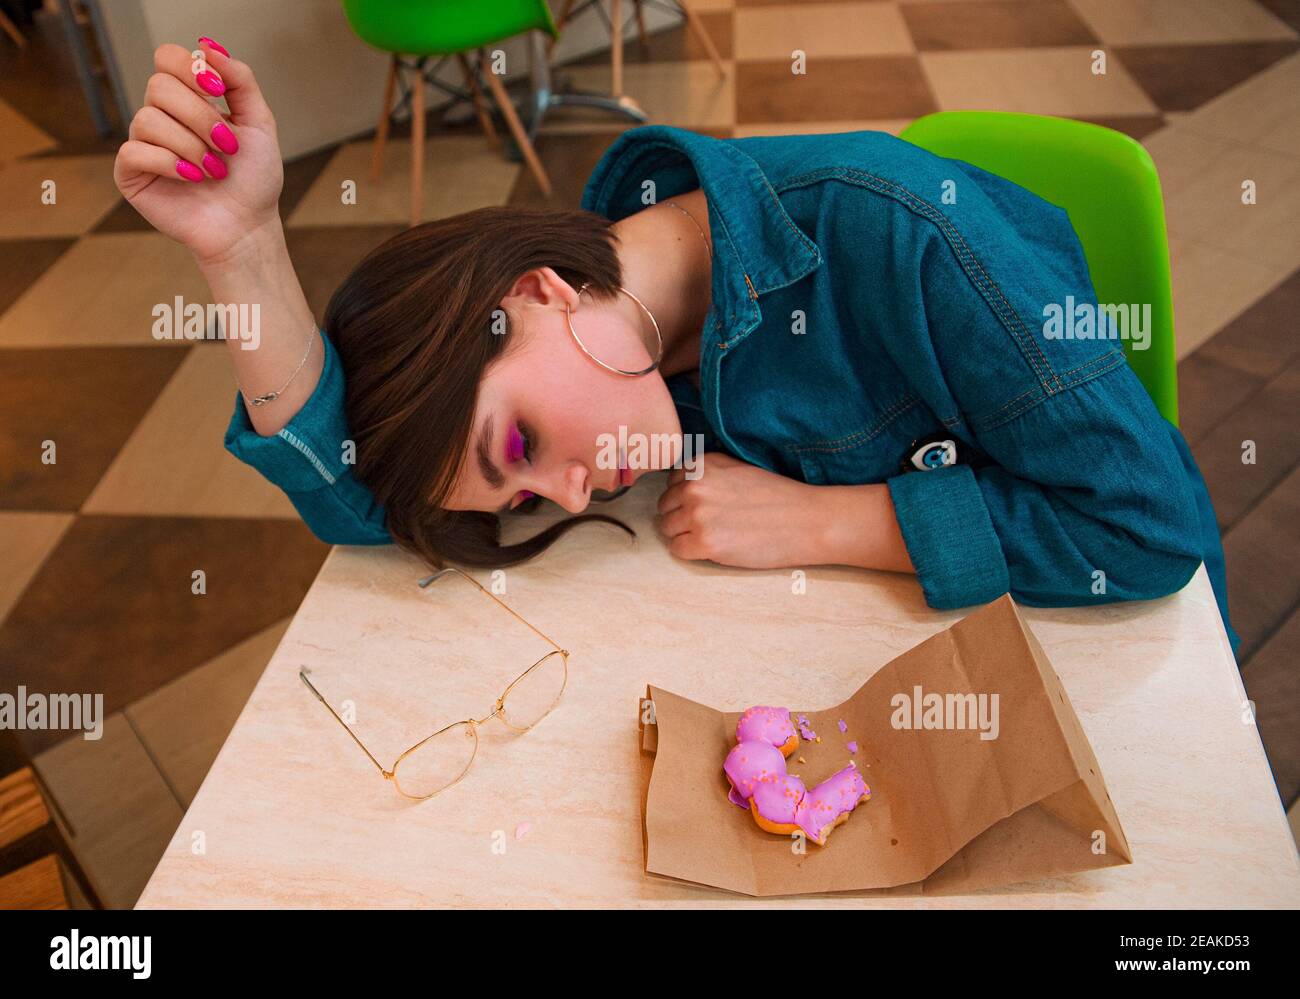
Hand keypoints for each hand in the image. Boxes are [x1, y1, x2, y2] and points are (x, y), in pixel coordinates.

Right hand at [113, 39, 283, 266]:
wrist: (247, 226)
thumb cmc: (253, 179)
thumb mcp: (259, 124)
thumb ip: (240, 81)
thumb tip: (207, 46)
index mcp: (188, 99)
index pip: (167, 58)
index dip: (189, 68)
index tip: (218, 91)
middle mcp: (162, 116)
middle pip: (159, 87)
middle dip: (200, 116)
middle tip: (227, 146)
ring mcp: (144, 144)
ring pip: (148, 119)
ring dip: (190, 145)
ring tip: (214, 171)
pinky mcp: (131, 173)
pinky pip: (135, 151)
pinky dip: (169, 163)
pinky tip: (191, 179)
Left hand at [655, 451, 825, 568]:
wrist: (807, 521)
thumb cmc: (777, 496)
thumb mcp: (738, 469)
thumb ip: (708, 474)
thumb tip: (679, 487)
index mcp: (703, 464)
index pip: (672, 481)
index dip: (686, 496)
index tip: (706, 505)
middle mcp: (695, 486)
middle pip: (666, 505)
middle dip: (682, 515)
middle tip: (709, 524)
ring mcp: (698, 515)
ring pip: (667, 528)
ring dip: (684, 534)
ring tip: (711, 536)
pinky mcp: (705, 543)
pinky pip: (677, 549)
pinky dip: (690, 552)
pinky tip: (712, 548)